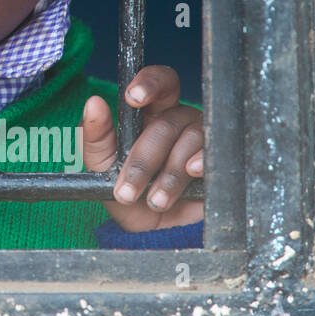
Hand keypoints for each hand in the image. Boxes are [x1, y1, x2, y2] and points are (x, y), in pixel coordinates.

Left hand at [81, 66, 202, 231]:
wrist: (151, 233)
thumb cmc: (128, 192)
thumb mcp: (103, 167)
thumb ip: (96, 137)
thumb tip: (94, 103)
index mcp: (152, 113)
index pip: (159, 82)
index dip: (150, 83)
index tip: (132, 97)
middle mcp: (181, 121)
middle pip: (168, 121)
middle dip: (143, 158)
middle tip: (126, 190)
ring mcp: (204, 140)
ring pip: (190, 140)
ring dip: (169, 174)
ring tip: (154, 200)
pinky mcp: (220, 162)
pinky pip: (216, 155)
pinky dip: (201, 164)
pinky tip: (192, 174)